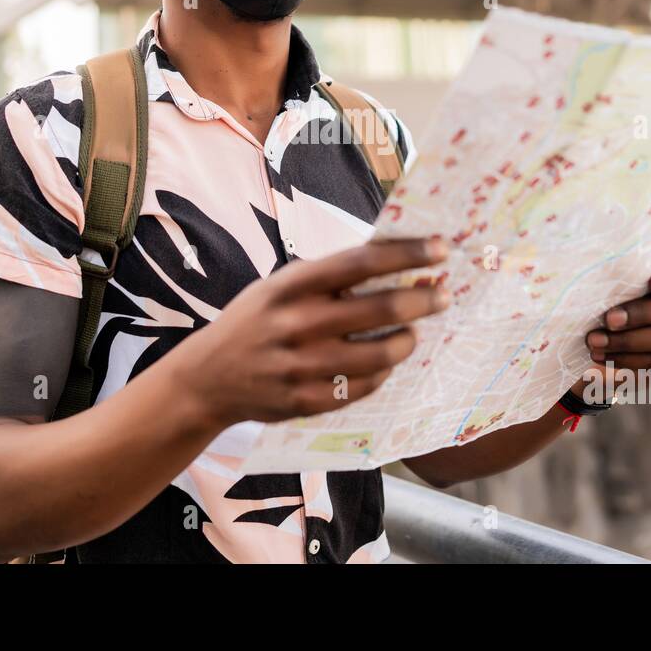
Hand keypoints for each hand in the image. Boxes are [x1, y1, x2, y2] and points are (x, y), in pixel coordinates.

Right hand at [171, 238, 449, 428]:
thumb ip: (328, 276)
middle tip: (442, 295)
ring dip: (407, 341)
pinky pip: (363, 388)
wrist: (207, 376)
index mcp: (292, 285)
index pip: (361, 262)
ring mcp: (301, 366)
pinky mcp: (304, 401)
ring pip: (380, 354)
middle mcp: (296, 323)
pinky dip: (382, 373)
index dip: (407, 255)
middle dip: (422, 301)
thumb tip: (392, 258)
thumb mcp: (280, 285)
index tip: (440, 249)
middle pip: (380, 308)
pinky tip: (385, 363)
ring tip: (412, 334)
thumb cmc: (256, 320)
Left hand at [583, 257, 650, 373]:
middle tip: (609, 320)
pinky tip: (606, 359)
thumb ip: (610, 282)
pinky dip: (630, 362)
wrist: (605, 342)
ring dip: (629, 341)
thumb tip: (589, 281)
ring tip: (596, 343)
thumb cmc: (604, 303)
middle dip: (641, 313)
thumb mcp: (608, 289)